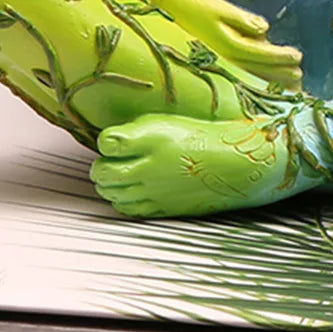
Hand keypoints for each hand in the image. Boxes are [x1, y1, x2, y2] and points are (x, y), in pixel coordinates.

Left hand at [89, 112, 297, 217]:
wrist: (232, 164)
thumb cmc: (202, 137)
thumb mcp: (168, 123)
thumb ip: (138, 131)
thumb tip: (110, 141)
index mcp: (153, 137)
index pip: (108, 142)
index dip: (106, 142)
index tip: (112, 141)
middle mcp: (149, 165)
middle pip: (104, 172)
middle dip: (100, 167)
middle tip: (107, 162)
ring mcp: (154, 189)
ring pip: (112, 192)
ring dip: (108, 185)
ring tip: (115, 177)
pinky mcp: (161, 207)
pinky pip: (128, 208)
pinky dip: (121, 201)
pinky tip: (127, 193)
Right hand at [146, 0, 302, 89]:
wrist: (177, 9)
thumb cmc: (201, 6)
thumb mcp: (223, 9)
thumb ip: (244, 20)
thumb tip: (265, 29)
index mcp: (227, 45)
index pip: (260, 53)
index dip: (279, 56)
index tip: (298, 56)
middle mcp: (226, 57)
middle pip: (259, 69)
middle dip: (280, 73)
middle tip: (301, 74)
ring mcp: (224, 60)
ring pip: (253, 73)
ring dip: (273, 78)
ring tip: (293, 83)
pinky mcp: (223, 57)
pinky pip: (247, 70)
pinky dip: (262, 74)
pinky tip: (274, 77)